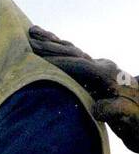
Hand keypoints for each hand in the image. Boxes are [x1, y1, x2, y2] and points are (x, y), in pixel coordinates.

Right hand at [30, 26, 138, 152]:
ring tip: (32, 33)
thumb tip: (99, 109)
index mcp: (109, 77)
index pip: (79, 66)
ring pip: (72, 50)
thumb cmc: (138, 120)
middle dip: (49, 47)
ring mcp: (99, 66)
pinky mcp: (96, 70)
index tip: (36, 60)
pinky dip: (59, 46)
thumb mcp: (131, 119)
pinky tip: (48, 41)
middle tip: (27, 42)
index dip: (57, 62)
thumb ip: (117, 111)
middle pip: (72, 52)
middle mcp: (103, 66)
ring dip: (51, 42)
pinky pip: (74, 55)